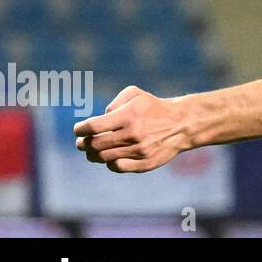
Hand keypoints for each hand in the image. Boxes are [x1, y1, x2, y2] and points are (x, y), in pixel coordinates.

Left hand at [73, 86, 191, 173]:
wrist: (183, 124)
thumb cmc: (154, 107)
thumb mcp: (136, 94)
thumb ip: (114, 103)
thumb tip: (101, 118)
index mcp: (129, 115)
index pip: (93, 126)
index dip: (80, 129)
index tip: (78, 129)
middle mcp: (133, 134)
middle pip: (94, 144)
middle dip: (83, 143)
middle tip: (81, 142)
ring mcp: (139, 150)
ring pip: (103, 158)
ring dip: (92, 154)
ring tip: (91, 151)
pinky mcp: (145, 163)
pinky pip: (117, 167)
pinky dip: (109, 163)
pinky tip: (110, 157)